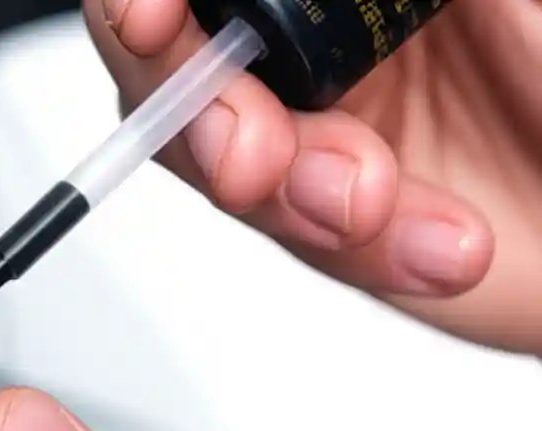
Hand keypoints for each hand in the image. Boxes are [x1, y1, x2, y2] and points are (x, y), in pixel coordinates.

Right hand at [85, 0, 541, 354]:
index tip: (152, 12)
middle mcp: (322, 34)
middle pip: (176, 60)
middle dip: (202, 110)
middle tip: (251, 149)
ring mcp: (327, 127)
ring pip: (222, 157)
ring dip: (286, 189)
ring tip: (369, 203)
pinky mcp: (346, 218)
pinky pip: (306, 238)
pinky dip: (363, 248)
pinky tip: (438, 242)